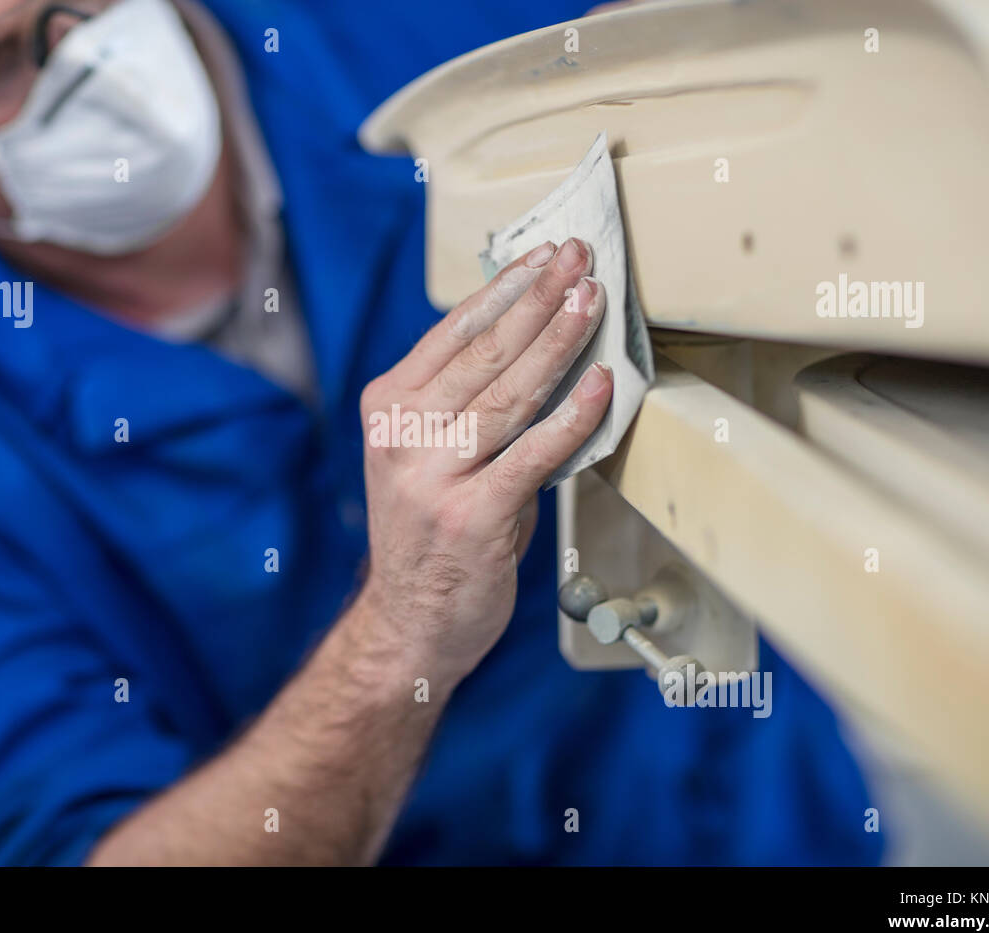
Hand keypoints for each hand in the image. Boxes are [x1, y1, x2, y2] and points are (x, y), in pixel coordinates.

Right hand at [356, 238, 612, 686]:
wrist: (410, 621)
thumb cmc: (433, 531)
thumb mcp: (428, 454)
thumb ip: (466, 403)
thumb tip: (538, 340)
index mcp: (387, 407)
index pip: (453, 331)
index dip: (506, 288)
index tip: (545, 255)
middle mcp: (401, 434)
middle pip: (485, 352)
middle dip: (540, 297)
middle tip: (581, 259)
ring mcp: (432, 474)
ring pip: (510, 393)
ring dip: (559, 340)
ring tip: (594, 302)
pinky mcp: (471, 514)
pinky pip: (535, 453)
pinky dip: (573, 416)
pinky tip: (600, 385)